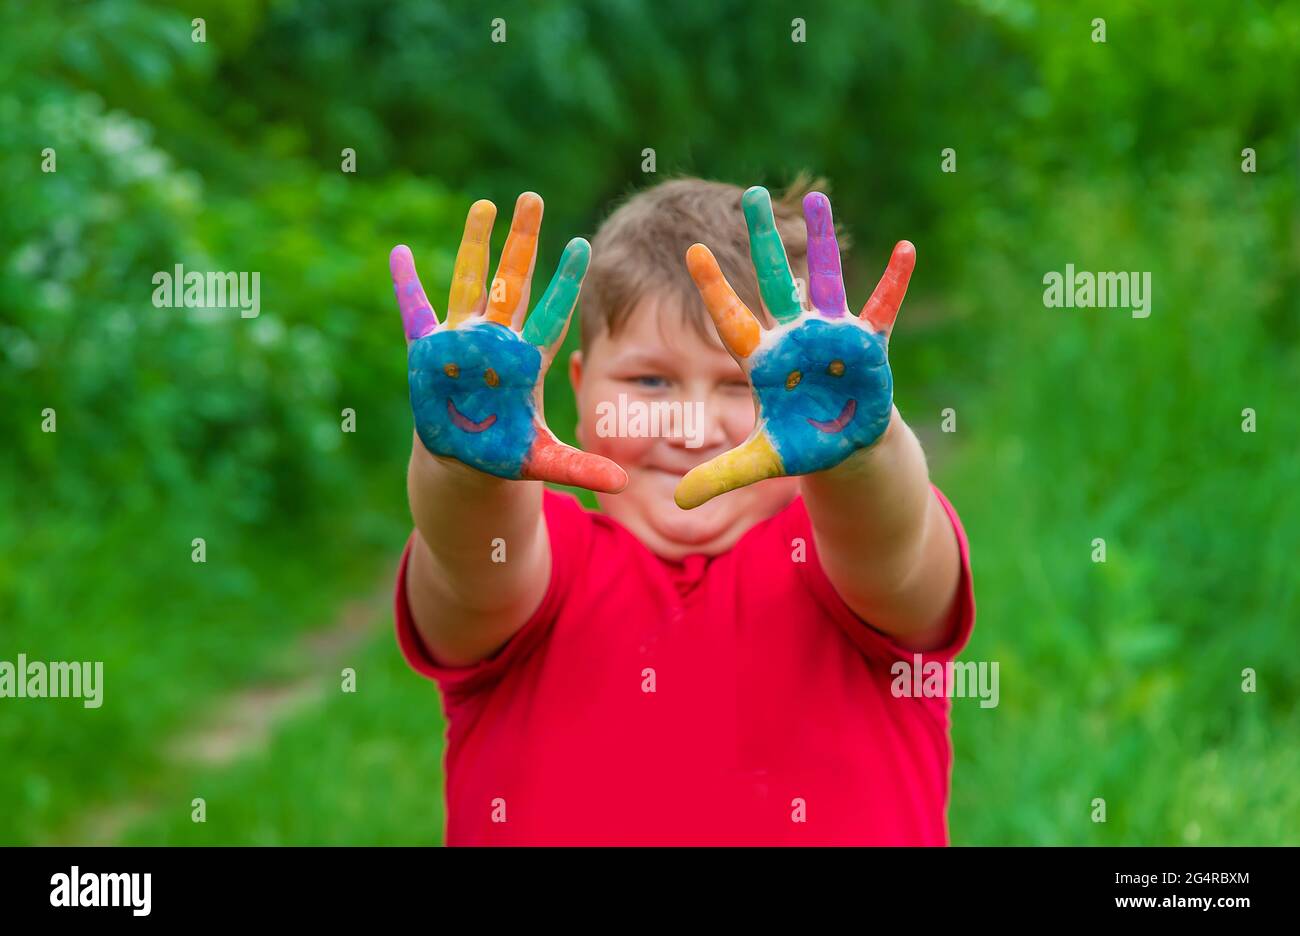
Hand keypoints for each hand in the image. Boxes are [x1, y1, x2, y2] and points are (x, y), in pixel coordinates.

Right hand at [391, 193, 626, 491]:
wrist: (468, 459)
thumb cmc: (508, 455)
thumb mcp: (545, 463)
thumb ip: (580, 467)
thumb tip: (620, 483)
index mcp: (525, 362)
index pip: (550, 314)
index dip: (564, 282)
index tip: (582, 245)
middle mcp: (497, 341)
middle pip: (513, 283)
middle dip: (521, 242)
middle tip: (532, 198)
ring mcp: (462, 341)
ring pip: (471, 283)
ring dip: (476, 246)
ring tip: (484, 205)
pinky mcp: (430, 352)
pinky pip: (416, 313)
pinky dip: (408, 286)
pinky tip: (400, 253)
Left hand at [675, 186, 913, 508]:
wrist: (843, 448)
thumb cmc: (800, 445)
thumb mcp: (759, 464)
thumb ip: (720, 476)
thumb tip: (680, 504)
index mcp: (764, 360)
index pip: (731, 318)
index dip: (715, 287)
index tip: (691, 251)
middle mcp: (795, 337)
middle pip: (775, 281)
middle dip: (763, 240)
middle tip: (749, 193)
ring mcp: (832, 337)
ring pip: (827, 281)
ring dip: (823, 243)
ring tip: (819, 200)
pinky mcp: (868, 346)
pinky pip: (882, 309)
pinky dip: (894, 281)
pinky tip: (904, 248)